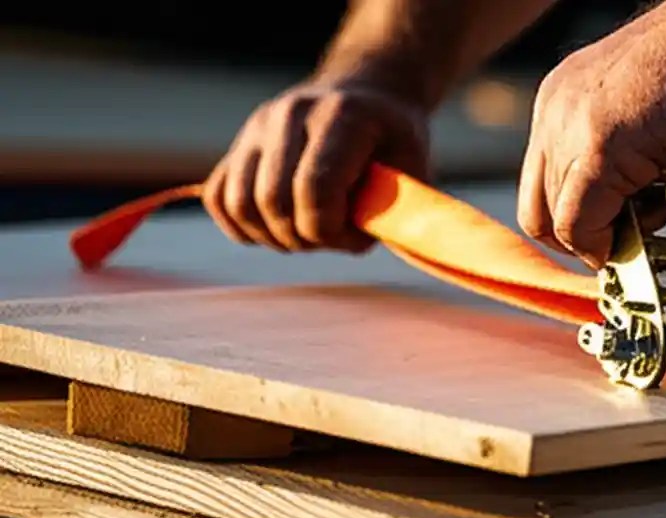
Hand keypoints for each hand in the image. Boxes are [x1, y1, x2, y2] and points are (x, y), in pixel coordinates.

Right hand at [203, 79, 430, 253]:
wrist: (365, 95)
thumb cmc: (393, 139)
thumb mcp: (414, 165)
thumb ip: (399, 206)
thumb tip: (364, 240)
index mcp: (341, 116)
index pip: (315, 188)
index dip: (331, 231)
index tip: (355, 237)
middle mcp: (290, 114)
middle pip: (273, 200)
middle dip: (303, 237)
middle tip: (331, 237)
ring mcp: (257, 128)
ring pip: (239, 203)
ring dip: (272, 237)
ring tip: (305, 233)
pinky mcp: (238, 145)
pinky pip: (218, 198)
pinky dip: (241, 226)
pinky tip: (275, 228)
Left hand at [517, 2, 665, 268]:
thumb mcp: (652, 108)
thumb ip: (627, 150)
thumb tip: (629, 203)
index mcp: (565, 97)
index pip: (544, 184)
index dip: (580, 221)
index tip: (624, 225)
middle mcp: (556, 110)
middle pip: (540, 210)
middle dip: (589, 238)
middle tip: (639, 233)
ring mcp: (572, 128)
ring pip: (557, 224)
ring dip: (609, 239)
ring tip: (662, 210)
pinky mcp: (600, 150)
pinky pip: (582, 227)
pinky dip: (614, 244)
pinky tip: (663, 211)